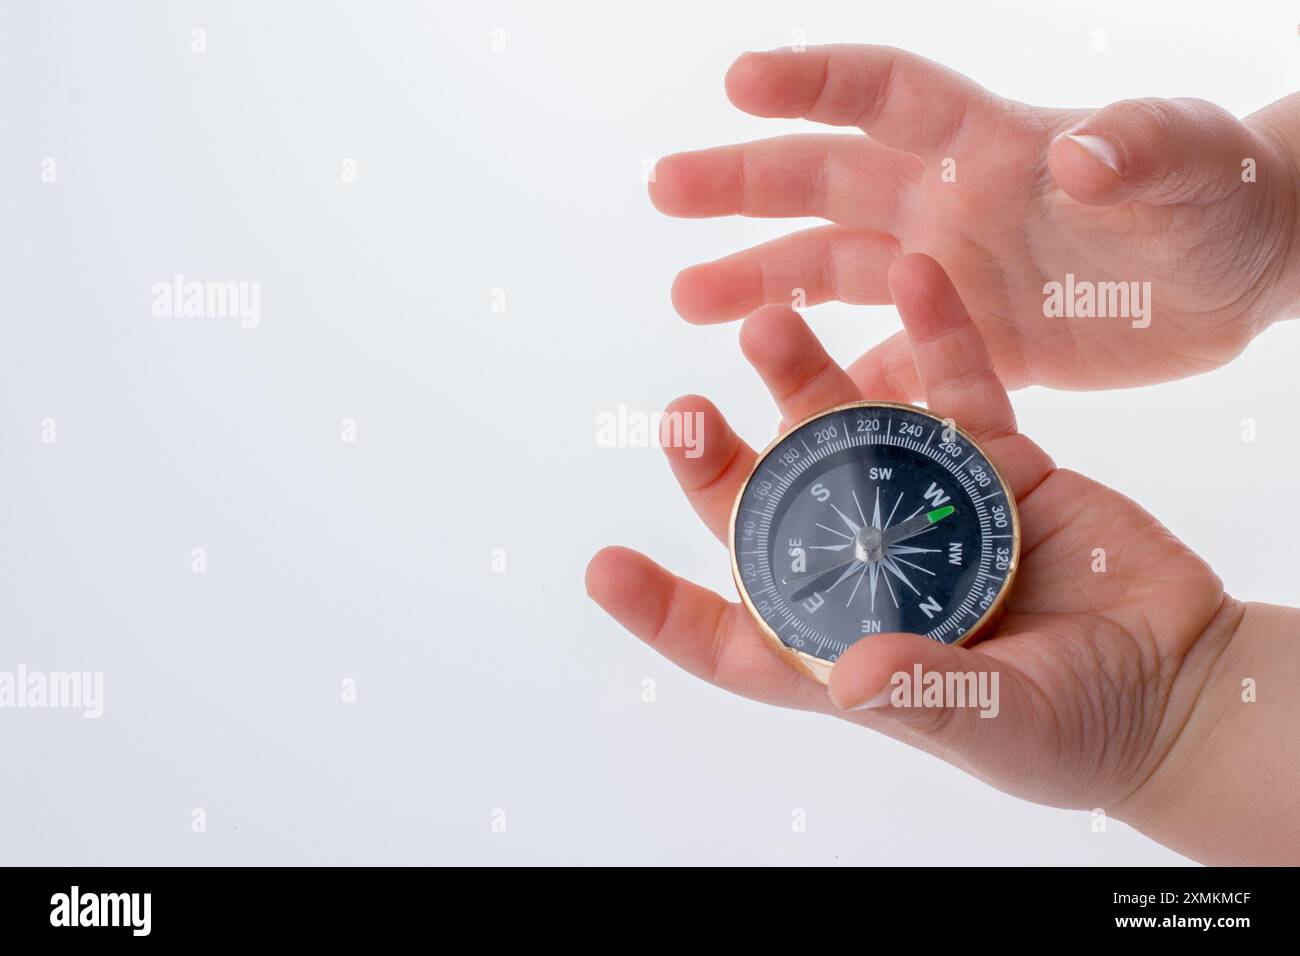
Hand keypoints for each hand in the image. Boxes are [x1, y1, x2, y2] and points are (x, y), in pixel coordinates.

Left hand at [586, 255, 1242, 842]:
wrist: (1181, 677)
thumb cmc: (1081, 731)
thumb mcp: (1004, 726)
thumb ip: (931, 695)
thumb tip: (848, 672)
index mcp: (846, 646)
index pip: (738, 634)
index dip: (667, 609)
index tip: (604, 569)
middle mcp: (870, 569)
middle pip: (775, 512)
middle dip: (721, 466)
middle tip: (682, 413)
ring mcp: (928, 505)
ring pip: (851, 431)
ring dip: (807, 380)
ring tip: (766, 323)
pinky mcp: (996, 458)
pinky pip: (960, 386)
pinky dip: (940, 331)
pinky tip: (914, 273)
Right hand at [650, 45, 1299, 392]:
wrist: (1240, 277)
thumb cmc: (1222, 198)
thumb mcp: (1195, 164)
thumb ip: (1139, 148)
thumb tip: (1077, 151)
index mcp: (989, 149)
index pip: (885, 97)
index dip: (813, 86)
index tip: (738, 84)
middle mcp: (950, 207)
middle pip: (828, 184)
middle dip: (744, 184)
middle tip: (665, 191)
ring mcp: (951, 278)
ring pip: (836, 273)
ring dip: (763, 281)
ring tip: (688, 297)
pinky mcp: (970, 346)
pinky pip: (888, 365)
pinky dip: (840, 383)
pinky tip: (787, 404)